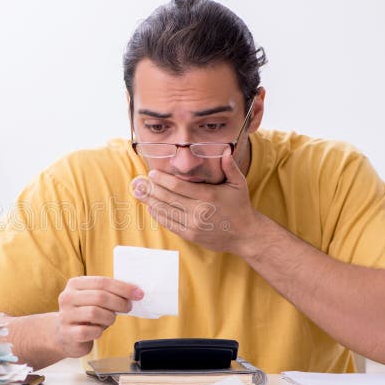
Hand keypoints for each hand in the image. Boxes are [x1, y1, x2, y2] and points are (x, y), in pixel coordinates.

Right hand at [55, 276, 142, 357]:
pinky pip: (89, 331)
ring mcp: (65, 315)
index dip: (122, 287)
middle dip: (119, 302)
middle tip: (128, 307)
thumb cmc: (85, 313)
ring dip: (109, 318)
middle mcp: (67, 297)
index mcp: (75, 284)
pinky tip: (98, 330)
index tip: (138, 294)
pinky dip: (99, 331)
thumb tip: (134, 292)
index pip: (102, 282)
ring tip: (110, 319)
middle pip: (100, 297)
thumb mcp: (93, 298)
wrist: (64, 335)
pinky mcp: (68, 333)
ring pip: (94, 313)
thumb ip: (109, 293)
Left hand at [132, 147, 259, 254]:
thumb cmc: (240, 207)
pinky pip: (170, 224)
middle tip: (138, 182)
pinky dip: (158, 216)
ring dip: (151, 202)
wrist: (246, 235)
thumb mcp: (238, 184)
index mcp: (208, 196)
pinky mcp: (191, 235)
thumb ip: (230, 167)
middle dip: (151, 189)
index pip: (178, 186)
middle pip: (168, 198)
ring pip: (166, 211)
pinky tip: (151, 208)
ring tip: (139, 193)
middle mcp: (198, 211)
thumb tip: (225, 149)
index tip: (152, 174)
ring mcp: (193, 225)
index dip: (162, 180)